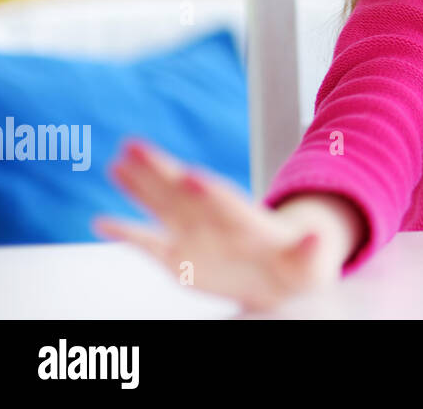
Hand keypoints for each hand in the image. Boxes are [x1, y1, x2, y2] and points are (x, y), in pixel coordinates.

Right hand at [93, 139, 333, 312]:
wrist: (282, 277)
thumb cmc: (300, 267)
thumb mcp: (314, 262)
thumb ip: (313, 250)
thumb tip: (320, 239)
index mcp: (250, 223)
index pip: (227, 203)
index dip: (211, 192)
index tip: (191, 176)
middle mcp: (216, 222)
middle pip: (185, 192)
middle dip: (161, 170)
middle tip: (134, 145)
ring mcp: (195, 235)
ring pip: (163, 206)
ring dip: (140, 186)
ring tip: (117, 163)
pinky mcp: (179, 257)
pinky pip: (149, 244)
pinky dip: (128, 234)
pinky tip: (101, 222)